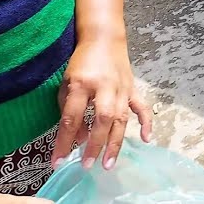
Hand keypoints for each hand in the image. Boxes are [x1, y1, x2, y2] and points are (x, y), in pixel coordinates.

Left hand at [53, 40, 153, 170]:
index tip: (57, 162)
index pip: (71, 118)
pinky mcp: (132, 88)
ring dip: (115, 143)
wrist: (103, 38)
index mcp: (82, 84)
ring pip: (120, 118)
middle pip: (101, 119)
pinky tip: (146, 139)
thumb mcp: (67, 83)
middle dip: (94, 145)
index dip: (64, 142)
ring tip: (108, 164)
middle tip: (86, 166)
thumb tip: (78, 139)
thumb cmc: (80, 62)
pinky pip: (141, 107)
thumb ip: (69, 110)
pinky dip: (146, 123)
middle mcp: (104, 87)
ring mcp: (121, 88)